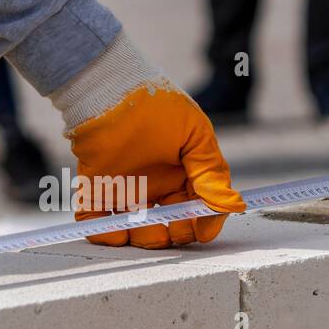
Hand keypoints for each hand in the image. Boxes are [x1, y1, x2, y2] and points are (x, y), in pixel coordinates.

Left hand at [62, 60, 244, 248]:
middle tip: (173, 231)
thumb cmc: (157, 105)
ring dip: (143, 238)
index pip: (196, 209)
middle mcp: (154, 187)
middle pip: (168, 226)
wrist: (112, 90)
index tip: (202, 231)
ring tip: (144, 228)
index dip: (202, 223)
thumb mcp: (195, 135)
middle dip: (173, 235)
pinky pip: (98, 222)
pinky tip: (117, 231)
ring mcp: (125, 191)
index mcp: (181, 175)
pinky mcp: (96, 190)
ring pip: (135, 230)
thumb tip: (232, 205)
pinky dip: (106, 234)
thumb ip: (211, 172)